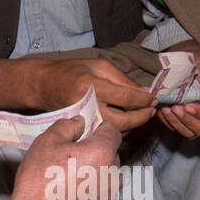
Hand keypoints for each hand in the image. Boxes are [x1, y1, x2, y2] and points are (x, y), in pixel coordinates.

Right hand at [11, 118, 122, 199]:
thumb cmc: (39, 182)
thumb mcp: (46, 142)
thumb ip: (67, 126)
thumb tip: (79, 122)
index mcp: (102, 152)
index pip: (113, 132)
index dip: (99, 129)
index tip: (87, 133)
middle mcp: (112, 175)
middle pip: (111, 156)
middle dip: (97, 154)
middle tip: (72, 159)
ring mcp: (111, 198)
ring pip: (109, 178)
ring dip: (97, 175)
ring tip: (73, 180)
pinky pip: (104, 199)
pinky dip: (94, 196)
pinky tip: (74, 198)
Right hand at [36, 58, 155, 133]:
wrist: (44, 85)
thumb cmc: (72, 71)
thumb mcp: (99, 65)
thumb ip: (122, 79)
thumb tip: (144, 92)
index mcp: (90, 85)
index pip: (125, 97)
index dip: (143, 100)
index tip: (154, 99)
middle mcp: (86, 105)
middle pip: (122, 120)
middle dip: (141, 118)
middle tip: (152, 111)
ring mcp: (82, 121)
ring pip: (115, 130)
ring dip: (133, 125)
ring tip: (142, 114)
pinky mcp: (79, 130)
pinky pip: (104, 133)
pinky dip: (119, 129)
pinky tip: (127, 121)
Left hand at [157, 68, 199, 139]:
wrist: (182, 68)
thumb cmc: (195, 65)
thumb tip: (199, 74)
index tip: (188, 106)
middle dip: (189, 121)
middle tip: (176, 108)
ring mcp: (198, 122)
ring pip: (190, 133)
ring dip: (177, 123)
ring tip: (166, 108)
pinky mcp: (184, 124)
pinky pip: (176, 130)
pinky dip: (168, 121)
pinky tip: (162, 109)